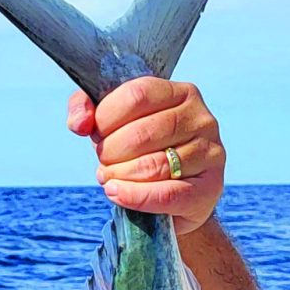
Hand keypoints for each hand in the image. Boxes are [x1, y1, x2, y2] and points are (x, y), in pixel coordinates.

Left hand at [67, 76, 224, 235]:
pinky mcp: (210, 186)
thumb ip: (87, 108)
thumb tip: (79, 123)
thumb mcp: (113, 122)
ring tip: (110, 178)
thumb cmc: (140, 151)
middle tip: (104, 162)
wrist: (172, 196)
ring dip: (119, 176)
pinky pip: (166, 194)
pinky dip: (134, 197)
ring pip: (153, 165)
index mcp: (180, 93)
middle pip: (141, 133)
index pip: (136, 95)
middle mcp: (201, 118)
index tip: (96, 134)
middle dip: (110, 152)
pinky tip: (116, 193)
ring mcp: (210, 152)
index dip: (105, 118)